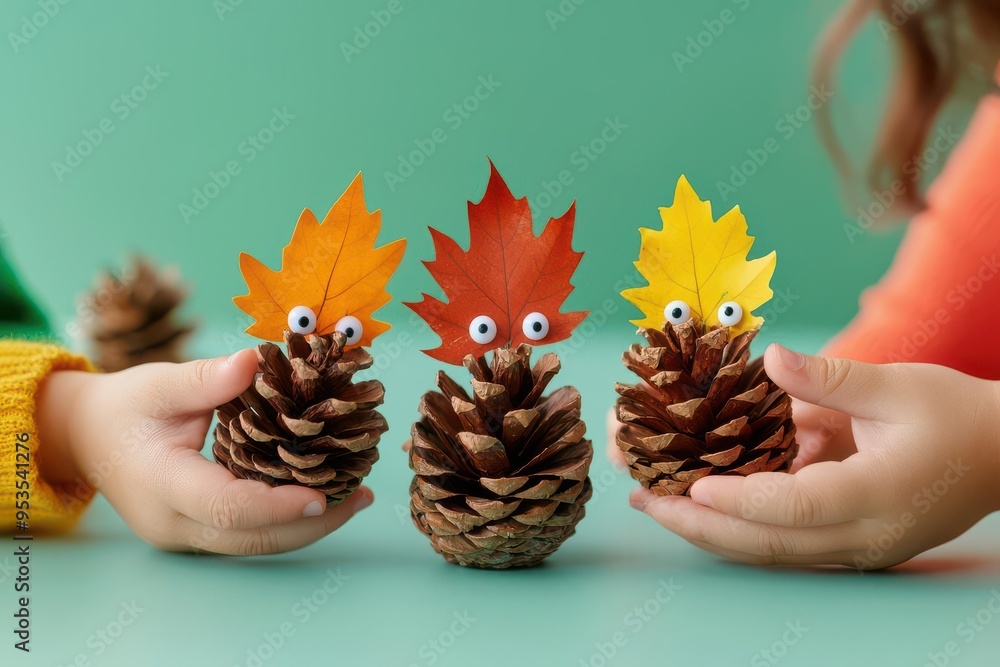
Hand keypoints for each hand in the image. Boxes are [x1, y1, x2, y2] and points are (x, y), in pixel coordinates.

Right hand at [36, 350, 372, 554]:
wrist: (87, 438)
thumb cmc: (124, 407)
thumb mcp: (158, 384)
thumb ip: (206, 378)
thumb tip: (255, 361)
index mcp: (162, 484)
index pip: (227, 507)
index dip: (278, 505)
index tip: (325, 495)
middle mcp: (174, 522)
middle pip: (252, 537)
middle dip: (312, 523)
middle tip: (362, 496)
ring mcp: (185, 535)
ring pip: (256, 543)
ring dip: (308, 526)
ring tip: (357, 498)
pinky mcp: (198, 532)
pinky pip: (249, 533)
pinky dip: (287, 519)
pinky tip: (324, 496)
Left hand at [628, 345, 999, 568]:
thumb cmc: (956, 417)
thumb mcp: (898, 385)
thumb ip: (831, 379)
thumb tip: (769, 359)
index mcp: (879, 496)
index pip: (796, 508)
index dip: (738, 500)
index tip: (687, 488)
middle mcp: (863, 536)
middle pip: (768, 545)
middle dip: (698, 527)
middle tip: (641, 498)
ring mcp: (855, 548)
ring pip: (768, 551)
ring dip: (706, 530)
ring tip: (651, 502)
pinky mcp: (847, 543)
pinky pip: (781, 542)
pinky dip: (735, 524)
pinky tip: (695, 503)